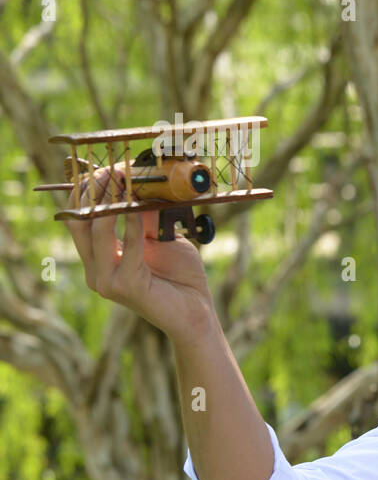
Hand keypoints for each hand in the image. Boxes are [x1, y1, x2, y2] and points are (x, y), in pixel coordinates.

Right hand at [63, 165, 216, 340]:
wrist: (197, 313)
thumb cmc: (180, 277)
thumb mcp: (160, 238)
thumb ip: (146, 216)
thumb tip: (139, 183)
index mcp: (98, 259)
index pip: (78, 219)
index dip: (87, 191)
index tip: (106, 166)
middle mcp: (95, 270)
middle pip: (79, 222)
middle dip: (94, 191)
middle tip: (111, 168)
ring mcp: (106, 280)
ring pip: (96, 232)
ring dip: (110, 202)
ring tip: (123, 180)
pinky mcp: (124, 287)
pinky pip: (127, 247)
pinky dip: (132, 224)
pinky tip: (138, 207)